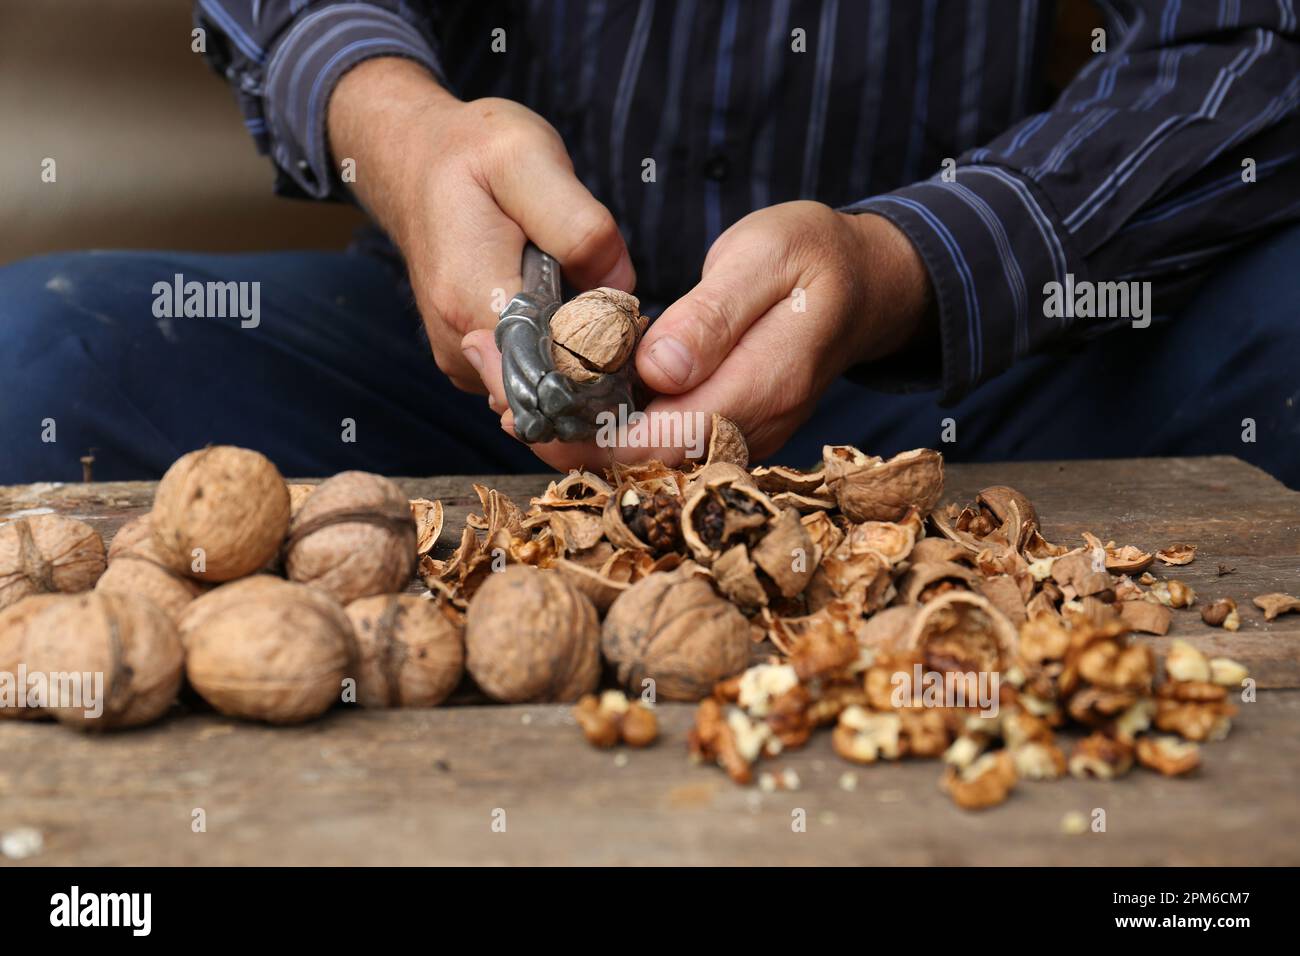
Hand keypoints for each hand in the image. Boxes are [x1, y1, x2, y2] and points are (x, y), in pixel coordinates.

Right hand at [328, 58, 633, 393]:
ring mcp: (464, 360)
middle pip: (551, 390)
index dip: (598, 367)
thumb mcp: (530, 159)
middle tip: (613, 308)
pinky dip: (555, 353)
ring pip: (543, 387)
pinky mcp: (473, 360)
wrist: (413, 160)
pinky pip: (528, 375)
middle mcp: (462, 346)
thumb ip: (579, 227)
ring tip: (581, 296)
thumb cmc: (472, 153)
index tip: (626, 334)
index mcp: (474, 301)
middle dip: (595, 364)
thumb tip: (619, 291)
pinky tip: (561, 308)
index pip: (549, 376)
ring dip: (576, 356)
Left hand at [471, 201, 932, 470]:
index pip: (663, 439)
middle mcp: (748, 429)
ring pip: (643, 456)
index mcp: (762, 388)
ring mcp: (736, 436)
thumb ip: (713, 315)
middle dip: (564, 438)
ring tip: (507, 390)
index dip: (588, 436)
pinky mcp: (720, 427)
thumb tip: (656, 370)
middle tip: (494, 393)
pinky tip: (557, 393)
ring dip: (574, 434)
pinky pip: (654, 440)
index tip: (523, 408)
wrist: (862, 285)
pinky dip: (601, 423)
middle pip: (643, 460)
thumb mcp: (766, 257)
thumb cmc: (812, 256)